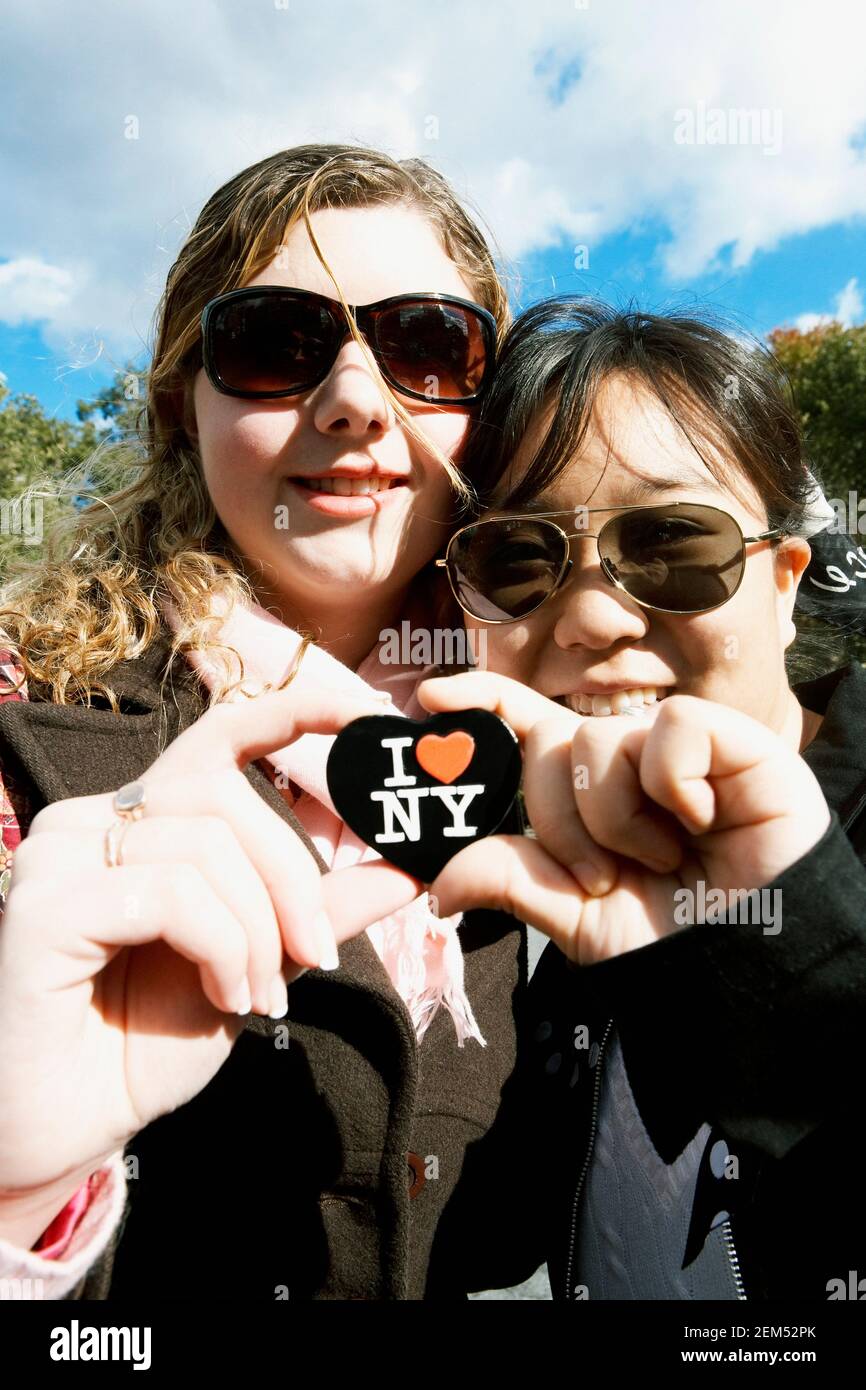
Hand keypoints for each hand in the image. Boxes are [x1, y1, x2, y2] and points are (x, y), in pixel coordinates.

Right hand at [0, 685, 419, 1213]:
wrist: (69, 1130)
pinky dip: (221, 948)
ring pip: (204, 847)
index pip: (216, 738)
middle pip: (224, 798)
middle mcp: (91, 820)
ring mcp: (58, 855)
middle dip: (290, 879)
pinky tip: (220, 999)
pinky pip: (172, 892)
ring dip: (256, 931)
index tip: (363, 715)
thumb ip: (320, 910)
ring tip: (254, 995)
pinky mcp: (44, 904)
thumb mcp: (257, 962)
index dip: (291, 713)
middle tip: (315, 958)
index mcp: (140, 822)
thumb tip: (411, 868)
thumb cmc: (148, 1043)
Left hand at [417, 672, 830, 965]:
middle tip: (599, 878)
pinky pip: (671, 727)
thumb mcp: (577, 920)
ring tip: (662, 858)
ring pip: (600, 738)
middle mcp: (629, 763)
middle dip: (559, 820)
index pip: (528, 726)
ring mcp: (679, 749)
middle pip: (552, 742)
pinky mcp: (734, 741)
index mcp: (589, 795)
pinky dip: (674, 781)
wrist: (752, 966)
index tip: (432, 700)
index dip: (483, 700)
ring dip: (616, 816)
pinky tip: (702, 819)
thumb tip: (438, 883)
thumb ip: (513, 882)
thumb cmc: (674, 939)